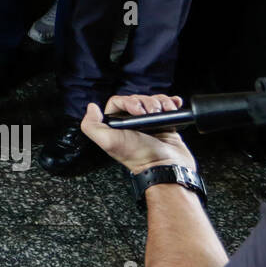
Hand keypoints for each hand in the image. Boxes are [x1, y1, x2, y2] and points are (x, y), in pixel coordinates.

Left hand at [81, 95, 196, 174]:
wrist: (167, 167)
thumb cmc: (140, 156)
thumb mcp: (108, 142)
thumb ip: (91, 126)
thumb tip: (91, 107)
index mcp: (117, 126)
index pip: (119, 102)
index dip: (128, 102)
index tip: (138, 112)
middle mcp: (132, 125)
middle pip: (137, 99)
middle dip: (147, 102)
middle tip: (152, 114)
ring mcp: (149, 124)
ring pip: (152, 101)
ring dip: (160, 102)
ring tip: (164, 113)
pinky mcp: (165, 125)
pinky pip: (167, 107)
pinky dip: (171, 103)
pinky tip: (174, 106)